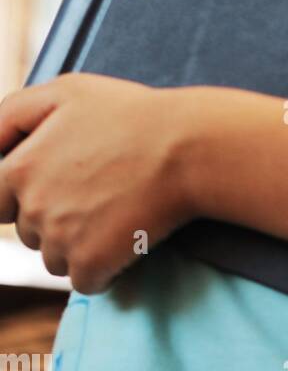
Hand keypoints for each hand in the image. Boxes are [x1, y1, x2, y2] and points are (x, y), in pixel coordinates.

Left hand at [0, 73, 195, 294]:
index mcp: (20, 169)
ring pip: (55, 257)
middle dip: (58, 214)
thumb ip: (11, 116)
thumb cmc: (130, 114)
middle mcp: (34, 208)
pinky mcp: (91, 264)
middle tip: (100, 184)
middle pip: (31, 230)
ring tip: (117, 205)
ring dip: (80, 241)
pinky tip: (126, 231)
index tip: (63, 181)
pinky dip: (104, 264)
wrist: (187, 147)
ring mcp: (61, 239)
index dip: (28, 191)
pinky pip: (85, 279)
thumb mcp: (66, 91)